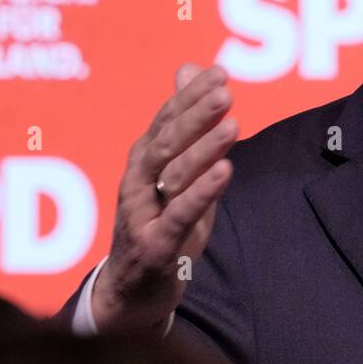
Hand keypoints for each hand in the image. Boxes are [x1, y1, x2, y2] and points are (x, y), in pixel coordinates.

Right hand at [92, 64, 238, 331]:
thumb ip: (187, 124)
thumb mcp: (175, 174)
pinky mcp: (155, 247)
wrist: (129, 294)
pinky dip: (201, 193)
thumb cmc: (158, 225)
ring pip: (172, 175)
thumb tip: (191, 69)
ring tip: (233, 124)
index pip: (166, 121)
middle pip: (167, 142)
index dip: (190, 97)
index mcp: (143, 162)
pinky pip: (179, 215)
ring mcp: (143, 215)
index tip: (219, 72)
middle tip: (225, 90)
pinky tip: (224, 172)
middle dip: (196, 115)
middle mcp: (138, 183)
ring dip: (203, 148)